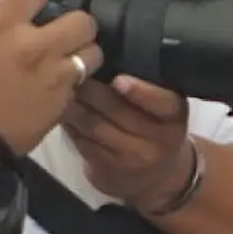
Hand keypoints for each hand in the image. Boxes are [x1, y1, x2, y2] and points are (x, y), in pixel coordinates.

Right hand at [0, 0, 103, 158]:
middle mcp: (35, 46)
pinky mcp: (64, 103)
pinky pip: (83, 81)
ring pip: (93, 51)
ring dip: (83, 51)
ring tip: (63, 57)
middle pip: (84, 20)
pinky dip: (74, 78)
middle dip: (76, 22)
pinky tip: (55, 81)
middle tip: (60, 30)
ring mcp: (54, 76)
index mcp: (2, 24)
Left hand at [65, 76, 196, 210]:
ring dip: (72, 104)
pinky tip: (59, 110)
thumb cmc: (156, 128)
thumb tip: (103, 57)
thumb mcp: (163, 109)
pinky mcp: (108, 168)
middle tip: (71, 68)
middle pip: (117, 110)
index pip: (162, 102)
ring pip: (93, 125)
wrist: (156, 176)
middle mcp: (158, 139)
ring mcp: (132, 157)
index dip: (140, 92)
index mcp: (174, 116)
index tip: (119, 80)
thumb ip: (145, 87)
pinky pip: (80, 141)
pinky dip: (67, 123)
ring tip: (57, 85)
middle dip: (90, 88)